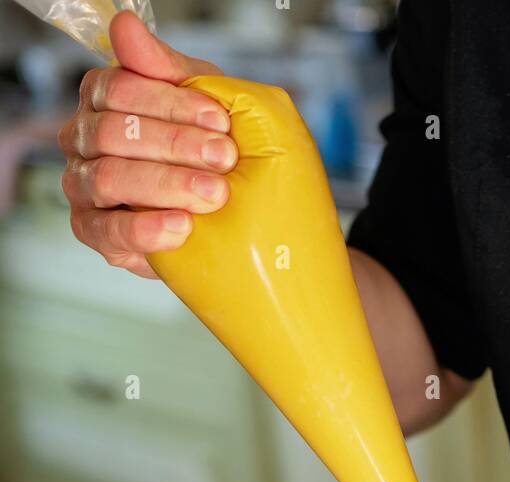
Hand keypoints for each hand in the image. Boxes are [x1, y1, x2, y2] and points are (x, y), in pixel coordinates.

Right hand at [58, 11, 236, 278]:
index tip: (218, 119)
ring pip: (109, 178)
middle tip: (224, 159)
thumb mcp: (201, 102)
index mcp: (101, 98)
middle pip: (112, 133)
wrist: (229, 213)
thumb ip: (165, 66)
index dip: (170, 102)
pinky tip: (182, 226)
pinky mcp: (93, 231)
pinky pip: (107, 230)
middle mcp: (82, 138)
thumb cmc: (210, 150)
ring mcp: (82, 186)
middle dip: (175, 145)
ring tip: (212, 195)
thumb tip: (124, 24)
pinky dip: (146, 229)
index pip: (118, 88)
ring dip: (166, 185)